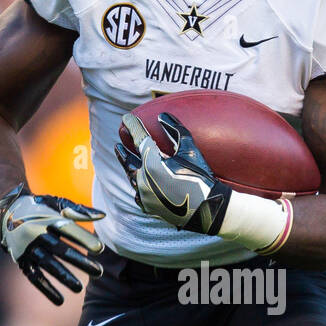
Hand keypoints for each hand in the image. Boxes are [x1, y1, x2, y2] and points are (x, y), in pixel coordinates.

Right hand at [0, 183, 104, 304]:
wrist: (7, 211)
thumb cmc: (40, 208)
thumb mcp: (57, 203)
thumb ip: (79, 211)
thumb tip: (103, 215)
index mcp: (48, 219)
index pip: (68, 229)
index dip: (84, 239)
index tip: (100, 249)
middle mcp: (36, 234)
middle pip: (60, 249)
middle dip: (80, 261)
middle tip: (99, 272)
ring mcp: (28, 249)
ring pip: (48, 265)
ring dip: (64, 277)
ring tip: (79, 289)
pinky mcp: (22, 261)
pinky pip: (34, 277)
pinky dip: (46, 289)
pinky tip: (60, 300)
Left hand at [115, 112, 231, 233]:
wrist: (207, 209)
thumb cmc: (200, 177)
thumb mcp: (190, 150)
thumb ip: (176, 130)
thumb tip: (163, 115)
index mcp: (151, 163)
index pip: (139, 139)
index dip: (132, 127)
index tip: (126, 118)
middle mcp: (143, 180)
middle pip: (129, 161)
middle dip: (123, 152)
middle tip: (118, 145)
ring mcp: (144, 195)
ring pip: (132, 179)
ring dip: (129, 169)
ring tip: (128, 164)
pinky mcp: (148, 207)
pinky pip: (139, 195)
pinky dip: (138, 187)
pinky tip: (139, 185)